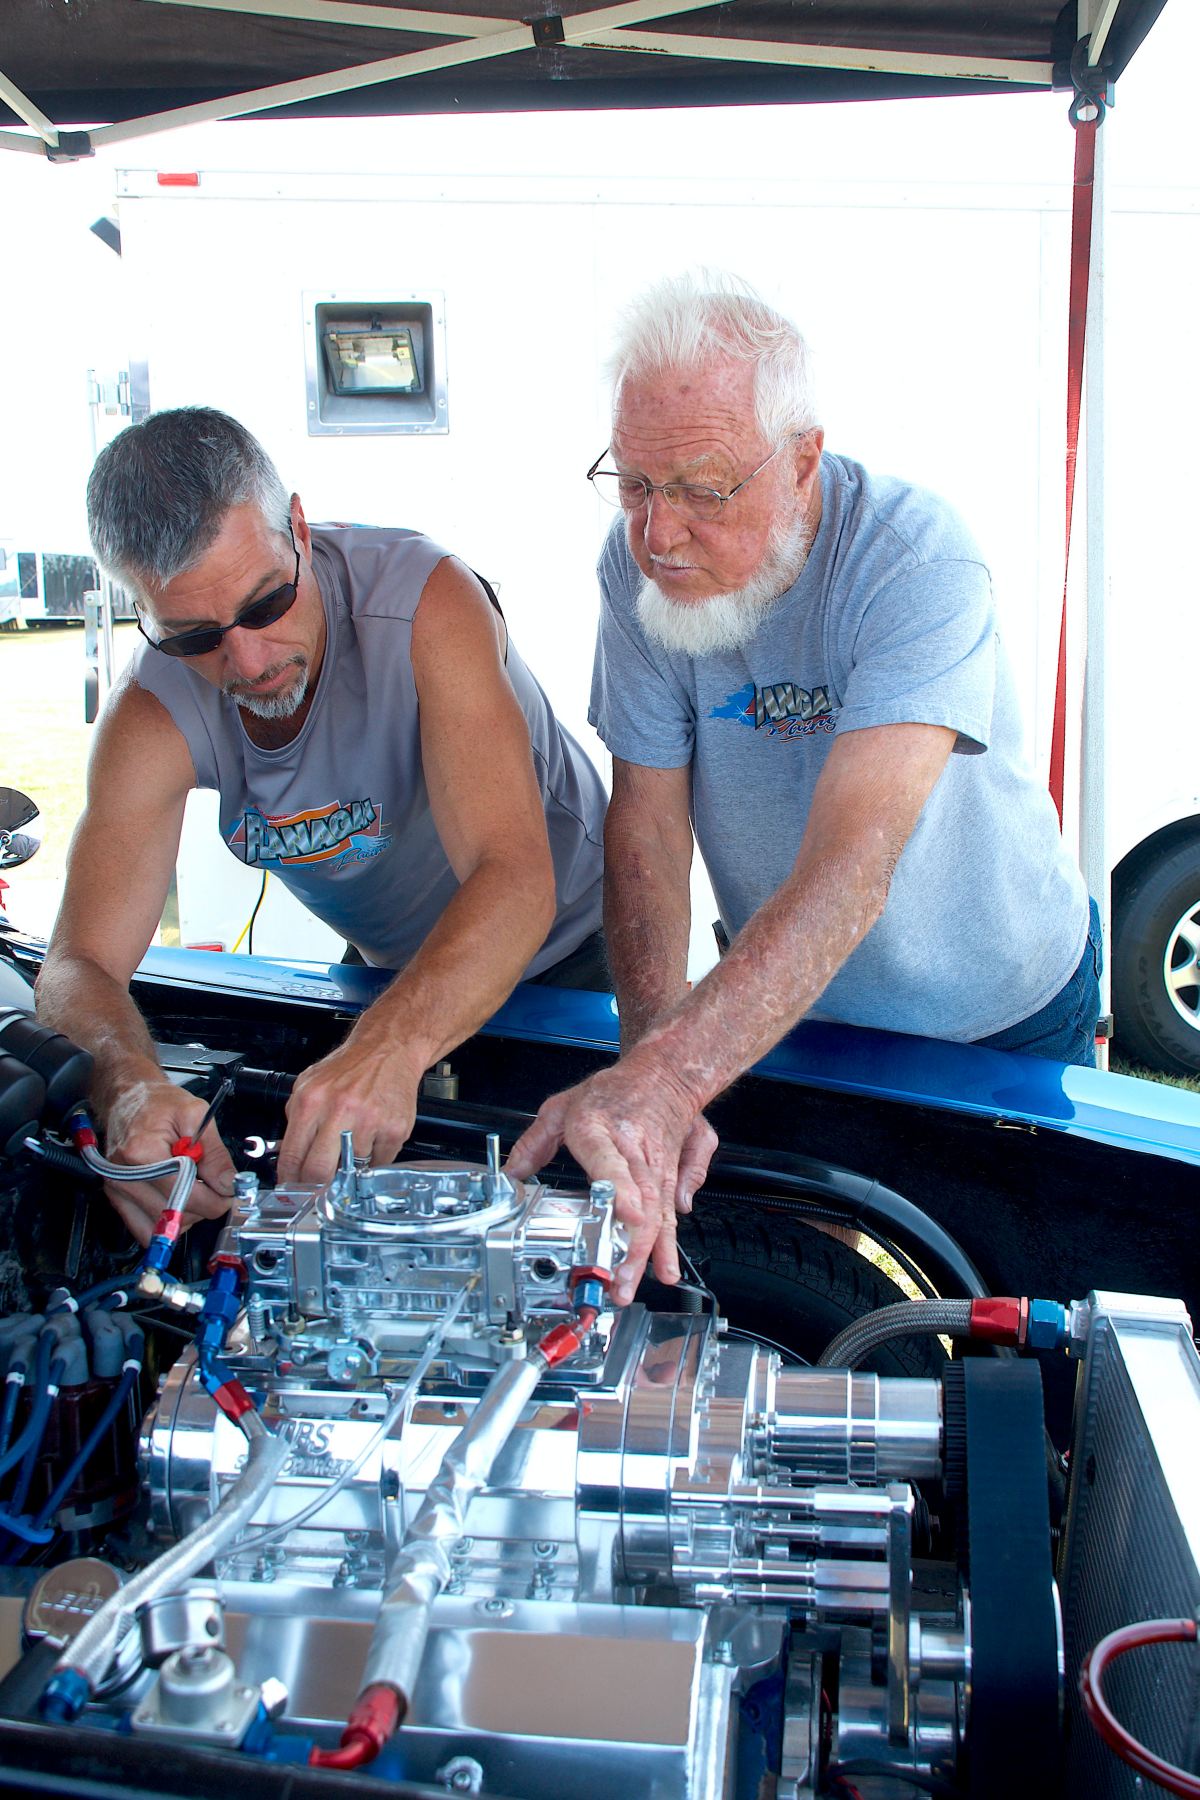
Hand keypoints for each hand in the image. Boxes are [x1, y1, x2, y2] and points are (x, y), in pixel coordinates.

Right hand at [103, 1079, 236, 1247]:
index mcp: (143, 1152)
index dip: (215, 1198)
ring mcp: (117, 1188)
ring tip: (192, 1187)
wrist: (129, 1098)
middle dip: (203, 1206)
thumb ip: (215, 1153)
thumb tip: (228, 1185)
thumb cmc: (159, 1103)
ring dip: (185, 1215)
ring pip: (161, 1226)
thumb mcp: (197, 1115)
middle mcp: (124, 1174)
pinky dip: (166, 1222)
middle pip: (174, 1215)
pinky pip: (144, 1229)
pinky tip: (176, 1200)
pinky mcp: (116, 1198)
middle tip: (214, 1186)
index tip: (228, 1191)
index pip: (185, 1195)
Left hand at [277, 1033, 420, 1184]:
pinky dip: (374, 1160)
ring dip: (350, 1168)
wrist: (389, 1048)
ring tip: (352, 1147)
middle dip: (316, 1186)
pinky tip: (372, 1140)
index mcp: (311, 1101)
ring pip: (351, 1170)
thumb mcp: (309, 1084)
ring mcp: (369, 1121)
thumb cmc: (350, 1067)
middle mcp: (339, 1110)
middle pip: (319, 1171)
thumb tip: (286, 1154)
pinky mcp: (394, 1129)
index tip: (293, 1190)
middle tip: (318, 1187)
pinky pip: (379, 1163)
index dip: (290, 1180)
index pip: (292, 1156)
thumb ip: (295, 1118)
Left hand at [506, 1053, 717, 1304]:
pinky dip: (665, 1244)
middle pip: (639, 1199)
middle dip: (630, 1245)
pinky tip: (663, 1267)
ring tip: (634, 1282)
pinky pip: (667, 1214)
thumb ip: (533, 1145)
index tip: (627, 1212)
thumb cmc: (614, 1090)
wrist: (665, 1074)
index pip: (610, 1160)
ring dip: (646, 1253)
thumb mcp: (561, 1107)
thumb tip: (512, 1177)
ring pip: (656, 1212)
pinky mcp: (667, 1177)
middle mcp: (633, 1150)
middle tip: (617, 1279)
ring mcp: (655, 1166)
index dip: (620, 1188)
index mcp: (601, 1128)